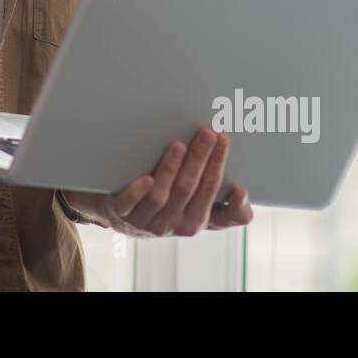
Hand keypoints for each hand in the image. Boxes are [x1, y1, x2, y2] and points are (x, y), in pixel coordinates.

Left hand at [62, 128, 253, 236]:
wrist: (115, 211)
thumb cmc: (163, 202)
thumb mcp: (193, 207)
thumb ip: (223, 206)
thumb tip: (243, 194)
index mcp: (193, 221)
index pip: (213, 201)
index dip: (224, 183)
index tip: (233, 166)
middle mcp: (170, 224)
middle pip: (189, 191)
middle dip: (201, 160)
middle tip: (208, 133)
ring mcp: (143, 219)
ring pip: (161, 197)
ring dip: (171, 169)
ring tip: (179, 144)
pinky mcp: (118, 212)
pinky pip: (128, 205)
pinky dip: (138, 193)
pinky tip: (146, 179)